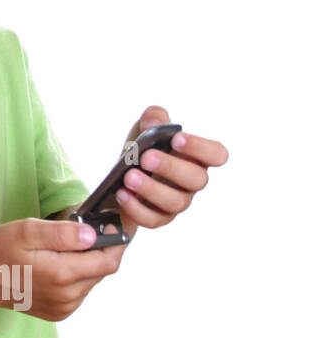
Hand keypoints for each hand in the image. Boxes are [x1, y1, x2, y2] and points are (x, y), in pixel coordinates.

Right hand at [0, 217, 123, 321]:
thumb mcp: (26, 231)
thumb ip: (62, 233)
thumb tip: (92, 234)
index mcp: (63, 274)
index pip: (109, 260)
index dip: (116, 242)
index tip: (112, 226)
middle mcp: (68, 295)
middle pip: (102, 270)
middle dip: (101, 250)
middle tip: (86, 233)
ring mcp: (65, 307)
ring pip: (92, 281)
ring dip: (87, 264)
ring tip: (65, 250)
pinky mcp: (60, 313)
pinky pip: (80, 292)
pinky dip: (76, 277)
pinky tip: (57, 267)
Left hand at [116, 107, 228, 230]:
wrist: (120, 177)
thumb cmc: (142, 149)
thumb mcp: (144, 128)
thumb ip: (154, 118)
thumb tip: (154, 123)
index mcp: (196, 157)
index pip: (216, 155)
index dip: (201, 148)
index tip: (177, 138)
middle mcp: (192, 182)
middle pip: (196, 180)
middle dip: (170, 167)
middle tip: (145, 157)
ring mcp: (178, 201)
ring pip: (176, 201)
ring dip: (151, 189)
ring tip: (128, 177)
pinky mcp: (159, 217)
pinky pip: (154, 219)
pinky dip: (137, 208)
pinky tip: (122, 194)